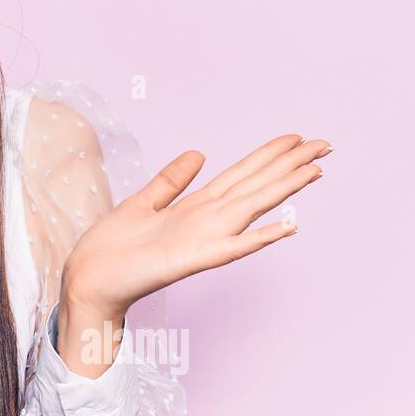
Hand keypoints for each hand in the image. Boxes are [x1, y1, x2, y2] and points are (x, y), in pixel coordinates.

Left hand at [62, 133, 330, 321]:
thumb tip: (198, 153)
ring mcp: (201, 240)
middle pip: (255, 186)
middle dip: (288, 165)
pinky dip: (258, 239)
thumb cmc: (112, 247)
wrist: (88, 279)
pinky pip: (231, 248)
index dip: (268, 155)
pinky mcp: (189, 259)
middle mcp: (205, 220)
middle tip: (326, 143)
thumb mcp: (142, 202)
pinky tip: (288, 227)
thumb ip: (171, 180)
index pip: (241, 175)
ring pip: (250, 207)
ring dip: (283, 189)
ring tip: (315, 169)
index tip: (297, 137)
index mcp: (195, 206)